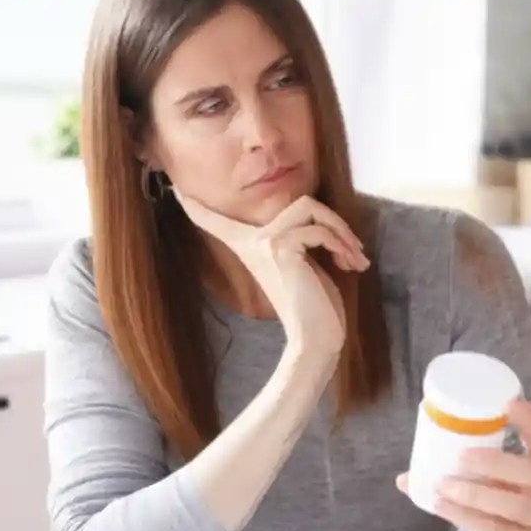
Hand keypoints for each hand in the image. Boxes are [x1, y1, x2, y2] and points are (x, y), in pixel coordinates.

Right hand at [173, 192, 368, 351]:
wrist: (314, 337)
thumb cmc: (314, 306)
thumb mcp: (303, 265)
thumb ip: (299, 239)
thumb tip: (315, 219)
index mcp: (250, 248)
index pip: (217, 223)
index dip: (196, 209)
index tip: (175, 193)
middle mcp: (251, 242)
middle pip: (300, 201)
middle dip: (335, 220)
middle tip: (354, 249)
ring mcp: (264, 242)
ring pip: (311, 208)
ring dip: (342, 231)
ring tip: (355, 257)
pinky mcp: (279, 247)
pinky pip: (318, 229)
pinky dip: (341, 244)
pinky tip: (349, 264)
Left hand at [395, 399, 530, 530]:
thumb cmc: (495, 504)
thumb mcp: (487, 480)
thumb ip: (456, 470)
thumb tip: (403, 475)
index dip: (530, 420)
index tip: (506, 404)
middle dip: (499, 463)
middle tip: (463, 456)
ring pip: (517, 505)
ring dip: (476, 493)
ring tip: (443, 485)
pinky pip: (497, 529)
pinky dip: (465, 516)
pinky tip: (441, 506)